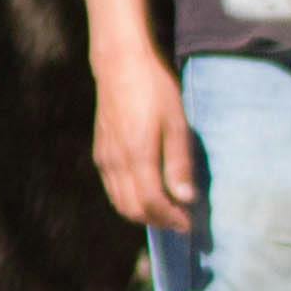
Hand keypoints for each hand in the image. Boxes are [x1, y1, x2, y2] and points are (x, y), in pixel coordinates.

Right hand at [91, 57, 196, 233]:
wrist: (120, 66)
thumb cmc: (155, 89)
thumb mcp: (177, 123)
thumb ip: (179, 163)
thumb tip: (186, 198)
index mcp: (137, 156)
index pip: (153, 203)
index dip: (172, 218)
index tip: (190, 224)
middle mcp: (116, 163)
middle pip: (133, 209)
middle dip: (157, 221)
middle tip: (180, 222)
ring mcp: (105, 159)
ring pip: (120, 203)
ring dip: (143, 214)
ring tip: (166, 212)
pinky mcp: (101, 154)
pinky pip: (113, 189)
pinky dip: (130, 200)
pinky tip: (147, 192)